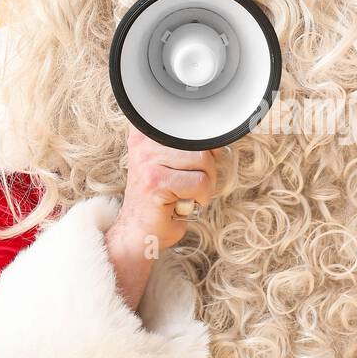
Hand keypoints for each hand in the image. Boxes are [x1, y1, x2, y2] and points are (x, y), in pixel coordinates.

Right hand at [105, 125, 221, 311]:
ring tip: (186, 194)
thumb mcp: (172, 165)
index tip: (193, 165)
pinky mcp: (156, 181)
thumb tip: (218, 140)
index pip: (192, 125)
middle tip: (191, 186)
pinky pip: (200, 183)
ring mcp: (148, 160)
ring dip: (205, 184)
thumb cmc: (160, 200)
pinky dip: (201, 197)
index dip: (203, 146)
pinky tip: (184, 204)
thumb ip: (189, 146)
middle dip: (207, 169)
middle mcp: (144, 140)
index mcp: (147, 131)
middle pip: (202, 144)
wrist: (138, 232)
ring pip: (204, 161)